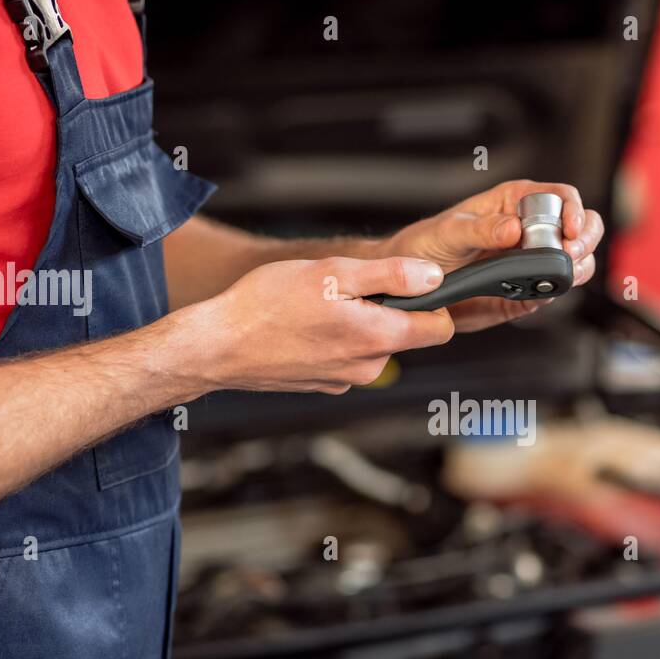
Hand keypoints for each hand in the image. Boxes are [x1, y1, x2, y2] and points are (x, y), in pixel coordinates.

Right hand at [192, 257, 454, 393]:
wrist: (218, 346)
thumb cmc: (268, 305)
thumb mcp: (334, 273)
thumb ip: (392, 275)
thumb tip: (435, 277)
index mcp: (379, 338)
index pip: (440, 328)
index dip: (434, 302)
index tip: (412, 284)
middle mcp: (369, 368)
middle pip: (405, 334)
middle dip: (387, 309)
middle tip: (344, 288)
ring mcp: (346, 380)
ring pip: (373, 344)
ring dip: (357, 323)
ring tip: (318, 306)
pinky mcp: (325, 385)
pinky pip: (346, 357)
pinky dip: (335, 340)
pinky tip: (305, 326)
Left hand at [378, 179, 604, 331]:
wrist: (411, 286)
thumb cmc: (426, 246)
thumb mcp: (449, 232)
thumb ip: (482, 229)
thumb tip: (513, 228)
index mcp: (515, 204)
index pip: (560, 197)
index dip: (572, 209)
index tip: (569, 228)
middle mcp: (530, 231)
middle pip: (581, 227)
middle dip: (584, 240)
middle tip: (569, 254)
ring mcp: (532, 262)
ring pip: (576, 260)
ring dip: (578, 267)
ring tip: (562, 273)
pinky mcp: (528, 291)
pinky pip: (555, 289)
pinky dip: (559, 290)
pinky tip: (545, 289)